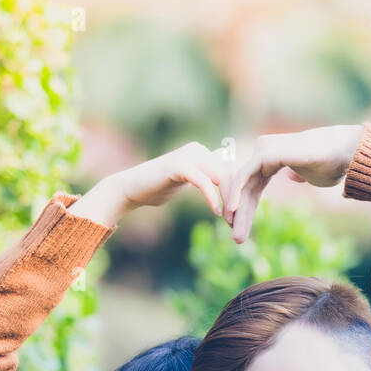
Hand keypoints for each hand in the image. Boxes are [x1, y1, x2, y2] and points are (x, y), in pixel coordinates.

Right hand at [69, 142, 230, 226]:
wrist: (132, 189)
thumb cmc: (158, 188)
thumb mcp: (187, 181)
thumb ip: (204, 176)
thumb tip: (222, 171)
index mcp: (202, 152)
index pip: (229, 170)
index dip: (236, 193)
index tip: (238, 215)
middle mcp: (198, 149)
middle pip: (228, 173)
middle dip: (234, 198)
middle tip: (236, 221)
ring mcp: (189, 155)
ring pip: (219, 177)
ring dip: (227, 200)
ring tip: (228, 219)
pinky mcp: (180, 165)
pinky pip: (203, 182)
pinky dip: (211, 197)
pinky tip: (216, 211)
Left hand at [221, 124, 364, 242]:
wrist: (345, 153)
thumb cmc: (331, 164)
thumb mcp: (310, 175)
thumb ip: (298, 174)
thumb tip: (292, 176)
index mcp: (272, 159)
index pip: (254, 187)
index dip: (247, 209)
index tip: (241, 230)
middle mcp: (264, 152)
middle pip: (247, 188)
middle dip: (240, 214)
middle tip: (237, 239)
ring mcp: (264, 149)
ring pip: (243, 184)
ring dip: (237, 210)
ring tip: (236, 234)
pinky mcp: (266, 152)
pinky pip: (245, 176)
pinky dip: (237, 194)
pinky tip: (233, 211)